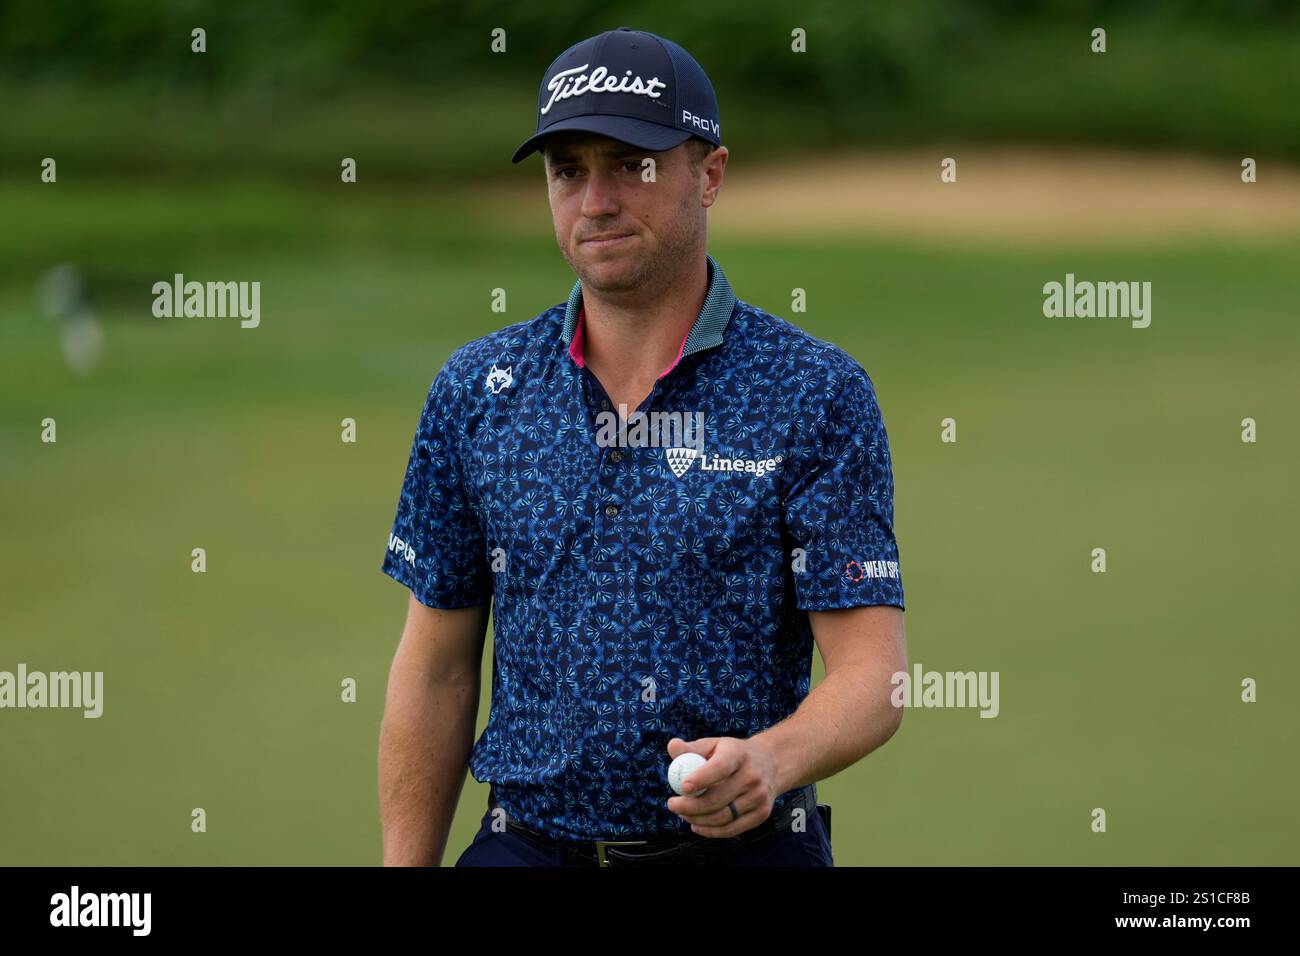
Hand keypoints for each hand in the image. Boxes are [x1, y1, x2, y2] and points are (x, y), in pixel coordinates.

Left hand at [665, 735, 780, 837]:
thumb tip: (672, 747)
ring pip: (723, 817)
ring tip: (683, 813)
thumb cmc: (733, 754)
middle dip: (690, 806)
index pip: (720, 768)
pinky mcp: (761, 814)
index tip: (682, 788)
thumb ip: (691, 749)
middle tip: (673, 804)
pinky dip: (711, 831)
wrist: (771, 763)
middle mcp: (752, 776)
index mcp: (738, 754)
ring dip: (697, 819)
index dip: (701, 778)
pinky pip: (732, 829)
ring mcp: (759, 797)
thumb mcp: (714, 745)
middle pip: (718, 798)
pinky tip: (696, 824)